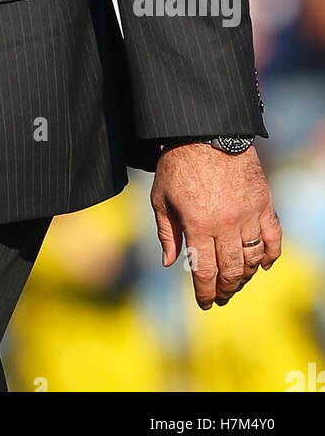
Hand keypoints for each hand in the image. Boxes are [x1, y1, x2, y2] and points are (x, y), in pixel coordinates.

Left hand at [150, 142, 281, 309]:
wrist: (206, 132)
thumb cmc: (177, 163)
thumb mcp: (161, 197)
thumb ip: (167, 232)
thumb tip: (170, 263)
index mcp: (197, 225)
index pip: (205, 271)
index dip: (205, 292)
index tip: (205, 303)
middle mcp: (225, 224)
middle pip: (230, 270)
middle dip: (226, 289)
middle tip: (221, 298)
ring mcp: (248, 214)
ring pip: (252, 258)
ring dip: (245, 276)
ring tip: (237, 283)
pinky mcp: (263, 203)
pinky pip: (273, 237)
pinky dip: (271, 254)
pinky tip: (265, 265)